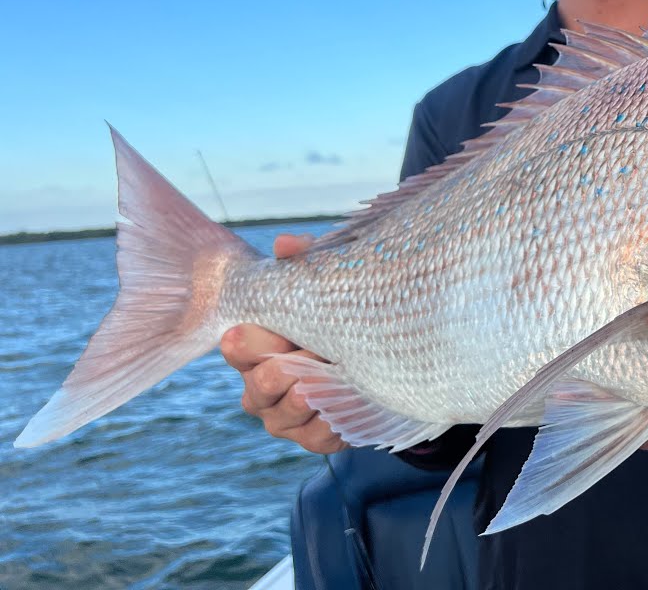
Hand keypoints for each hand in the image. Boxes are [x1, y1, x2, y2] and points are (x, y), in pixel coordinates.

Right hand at [220, 234, 347, 453]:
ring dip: (310, 394)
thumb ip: (303, 260)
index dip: (253, 340)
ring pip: (286, 413)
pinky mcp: (314, 439)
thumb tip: (286, 244)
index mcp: (253, 348)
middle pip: (260, 384)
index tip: (275, 329)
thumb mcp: (323, 284)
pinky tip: (349, 401)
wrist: (376, 356)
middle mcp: (260, 385)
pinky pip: (317, 437)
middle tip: (310, 354)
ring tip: (328, 377)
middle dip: (284, 369)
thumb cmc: (336, 314)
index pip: (235, 345)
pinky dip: (333, 420)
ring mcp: (285, 416)